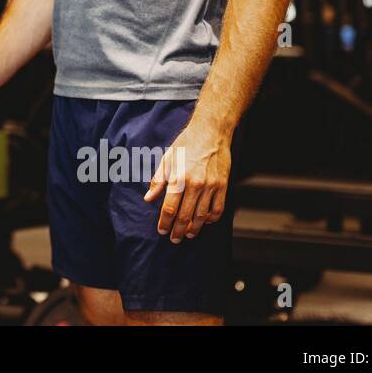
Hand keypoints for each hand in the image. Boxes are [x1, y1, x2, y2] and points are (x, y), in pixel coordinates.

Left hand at [143, 117, 231, 242]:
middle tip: (174, 239)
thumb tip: (148, 198)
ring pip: (202, 215)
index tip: (162, 230)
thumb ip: (158, 180)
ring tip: (188, 234)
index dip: (165, 222)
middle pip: (185, 215)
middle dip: (178, 230)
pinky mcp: (222, 186)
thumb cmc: (186, 144)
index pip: (169, 208)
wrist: (211, 132)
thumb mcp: (167, 159)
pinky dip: (212, 218)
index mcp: (178, 178)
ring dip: (195, 228)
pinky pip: (218, 208)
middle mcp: (195, 184)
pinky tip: (206, 222)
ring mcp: (211, 186)